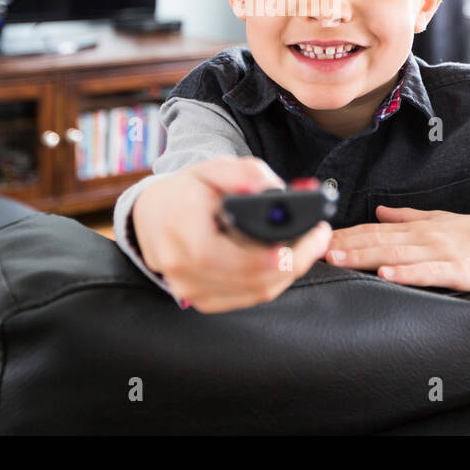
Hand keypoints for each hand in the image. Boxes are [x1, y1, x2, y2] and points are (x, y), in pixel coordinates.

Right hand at [132, 156, 332, 313]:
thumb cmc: (183, 191)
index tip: (314, 234)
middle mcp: (187, 273)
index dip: (285, 255)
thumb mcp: (211, 169)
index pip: (243, 261)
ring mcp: (193, 292)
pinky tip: (285, 260)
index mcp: (188, 240)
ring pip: (256, 293)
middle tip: (320, 235)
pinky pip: (247, 297)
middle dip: (298, 259)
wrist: (149, 214)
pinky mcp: (202, 300)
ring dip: (289, 272)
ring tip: (309, 243)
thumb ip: (244, 174)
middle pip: (257, 281)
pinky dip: (271, 280)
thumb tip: (275, 189)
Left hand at [322, 204, 469, 291]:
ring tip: (339, 258)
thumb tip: (378, 212)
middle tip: (318, 248)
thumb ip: (407, 217)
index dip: (347, 233)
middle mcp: (424, 237)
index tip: (321, 237)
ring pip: (395, 253)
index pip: (375, 229)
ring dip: (365, 255)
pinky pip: (426, 272)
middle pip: (378, 240)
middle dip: (347, 244)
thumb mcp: (440, 219)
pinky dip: (405, 272)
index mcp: (418, 227)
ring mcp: (439, 252)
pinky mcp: (456, 270)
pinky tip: (386, 274)